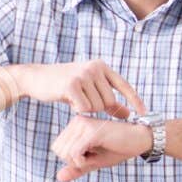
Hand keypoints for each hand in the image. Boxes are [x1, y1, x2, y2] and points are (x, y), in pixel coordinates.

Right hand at [16, 60, 146, 118]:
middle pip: (109, 101)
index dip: (135, 100)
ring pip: (97, 106)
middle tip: (83, 101)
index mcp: (101, 66)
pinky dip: (78, 110)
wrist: (36, 78)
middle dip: (98, 108)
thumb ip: (109, 101)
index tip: (145, 113)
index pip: (124, 85)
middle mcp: (94, 68)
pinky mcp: (71, 85)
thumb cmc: (65, 86)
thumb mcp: (89, 90)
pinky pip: (84, 108)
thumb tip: (128, 114)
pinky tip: (69, 101)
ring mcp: (83, 75)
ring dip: (86, 109)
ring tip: (74, 98)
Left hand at [50, 115, 151, 181]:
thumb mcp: (95, 161)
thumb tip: (58, 178)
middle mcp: (77, 122)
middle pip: (59, 150)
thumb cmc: (119, 149)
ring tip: (97, 155)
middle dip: (74, 161)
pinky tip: (95, 158)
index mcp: (75, 125)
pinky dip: (82, 162)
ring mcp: (83, 125)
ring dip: (80, 162)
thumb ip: (77, 168)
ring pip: (65, 152)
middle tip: (94, 157)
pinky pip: (75, 153)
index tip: (90, 155)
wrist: (140, 139)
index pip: (57, 148)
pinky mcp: (91, 132)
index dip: (71, 160)